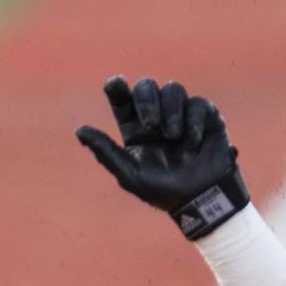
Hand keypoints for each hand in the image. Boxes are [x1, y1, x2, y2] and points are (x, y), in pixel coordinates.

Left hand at [75, 76, 250, 239]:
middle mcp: (157, 117)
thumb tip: (79, 130)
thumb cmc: (164, 192)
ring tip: (174, 137)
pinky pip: (197, 103)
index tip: (115, 84)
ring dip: (172, 112)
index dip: (116, 87)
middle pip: (146, 86)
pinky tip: (193, 143)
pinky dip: (193, 122)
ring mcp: (182, 115)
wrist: (202, 200)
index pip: (122, 99)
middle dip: (147, 100)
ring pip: (173, 89)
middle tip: (152, 125)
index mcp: (135, 129)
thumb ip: (106, 152)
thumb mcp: (131, 175)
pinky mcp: (206, 116)